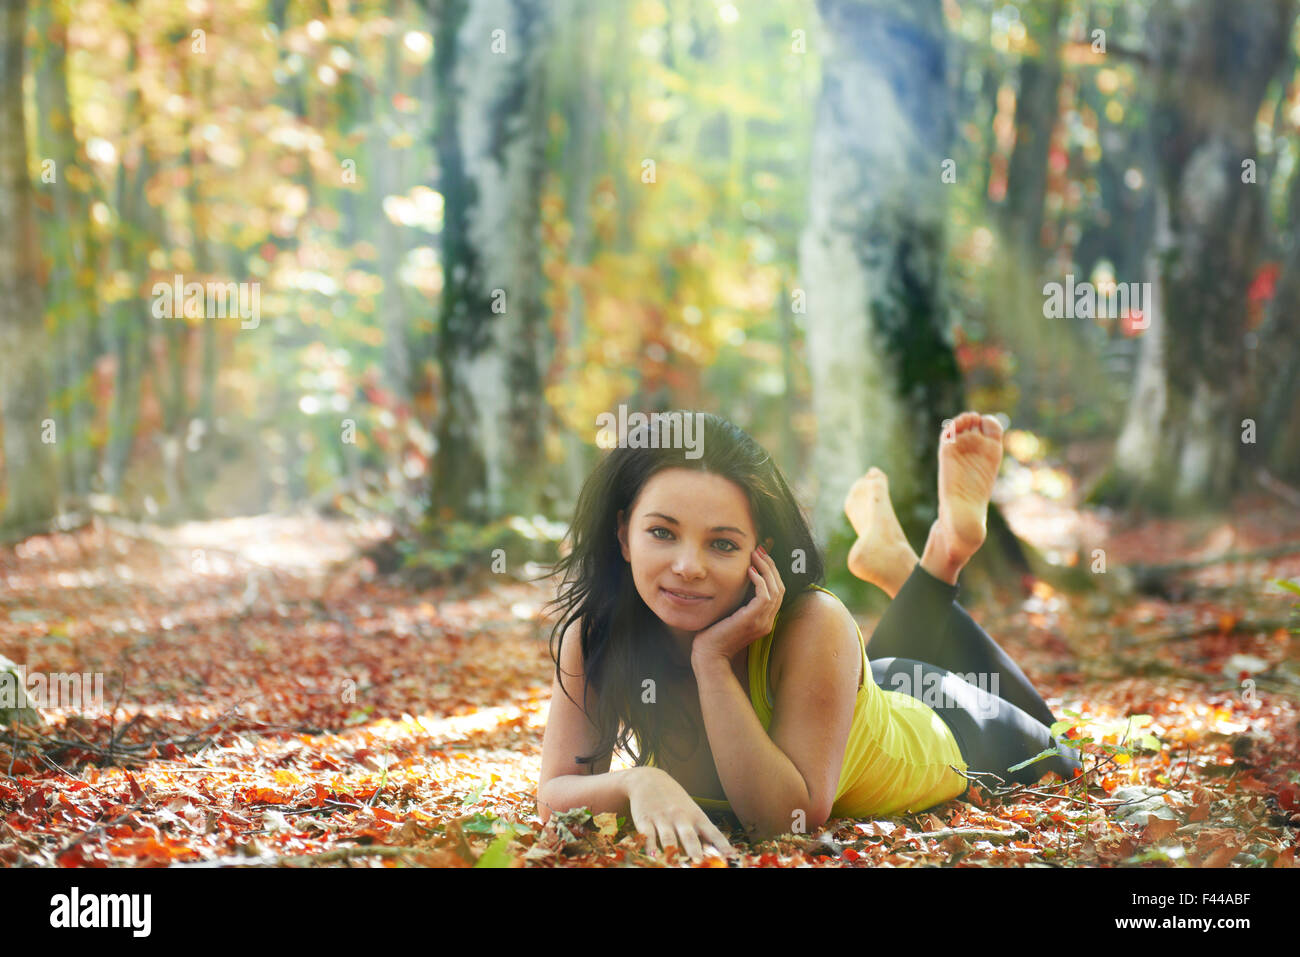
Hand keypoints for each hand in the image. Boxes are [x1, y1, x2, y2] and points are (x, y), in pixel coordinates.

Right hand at [626, 767, 736, 862]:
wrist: (649, 779)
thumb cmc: (675, 800)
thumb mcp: (692, 810)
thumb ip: (702, 830)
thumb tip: (717, 853)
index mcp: (696, 816)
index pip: (712, 832)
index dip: (722, 845)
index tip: (731, 856)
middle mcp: (680, 818)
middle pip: (689, 836)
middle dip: (695, 851)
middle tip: (700, 863)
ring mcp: (662, 819)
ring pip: (668, 837)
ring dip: (672, 851)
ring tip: (674, 865)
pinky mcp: (644, 820)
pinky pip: (647, 835)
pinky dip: (649, 847)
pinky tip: (651, 856)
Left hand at [690, 542, 784, 662]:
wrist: (709, 655)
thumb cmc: (714, 635)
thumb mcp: (730, 614)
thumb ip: (738, 601)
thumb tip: (738, 581)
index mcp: (764, 620)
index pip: (777, 592)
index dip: (771, 572)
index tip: (761, 557)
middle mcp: (767, 621)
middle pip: (780, 588)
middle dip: (771, 566)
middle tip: (760, 550)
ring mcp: (762, 622)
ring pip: (775, 589)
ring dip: (766, 569)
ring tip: (755, 555)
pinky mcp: (752, 620)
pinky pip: (764, 595)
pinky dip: (759, 580)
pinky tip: (749, 570)